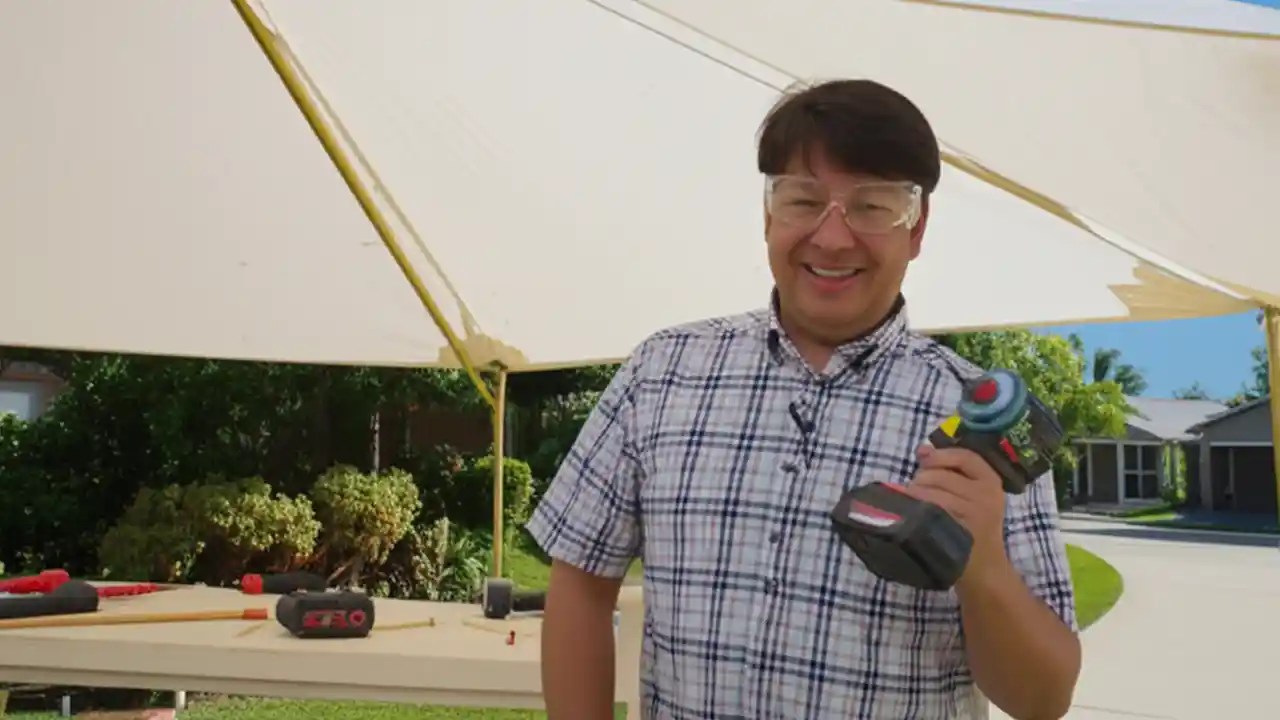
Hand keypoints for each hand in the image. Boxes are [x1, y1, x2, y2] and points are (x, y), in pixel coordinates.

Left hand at [898, 444, 1008, 591]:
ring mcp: (973, 514)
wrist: (985, 567)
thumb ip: (950, 470)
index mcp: (991, 481)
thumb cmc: (973, 525)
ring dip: (914, 494)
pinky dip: (915, 508)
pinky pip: (929, 510)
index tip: (923, 458)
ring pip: (930, 491)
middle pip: (939, 474)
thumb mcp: (972, 495)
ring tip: (914, 503)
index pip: (965, 456)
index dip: (940, 455)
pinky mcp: (958, 531)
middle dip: (920, 478)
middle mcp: (986, 495)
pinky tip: (912, 514)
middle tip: (917, 489)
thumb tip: (922, 449)